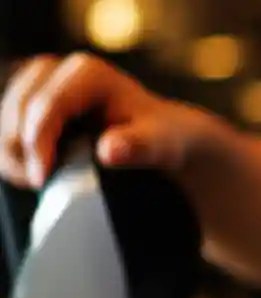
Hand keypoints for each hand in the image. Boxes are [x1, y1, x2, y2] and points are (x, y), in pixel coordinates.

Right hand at [0, 53, 229, 188]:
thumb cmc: (162, 137)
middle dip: (20, 149)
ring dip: (11, 151)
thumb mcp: (160, 144)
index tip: (41, 178)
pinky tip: (31, 171)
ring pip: (6, 115)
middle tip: (37, 184)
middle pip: (18, 109)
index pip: (46, 106)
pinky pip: (7, 123)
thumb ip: (138, 146)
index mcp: (86, 73)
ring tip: (35, 181)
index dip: (38, 143)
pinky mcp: (32, 99)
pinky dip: (12, 150)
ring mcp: (41, 83)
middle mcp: (59, 69)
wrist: (162, 135)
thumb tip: (109, 150)